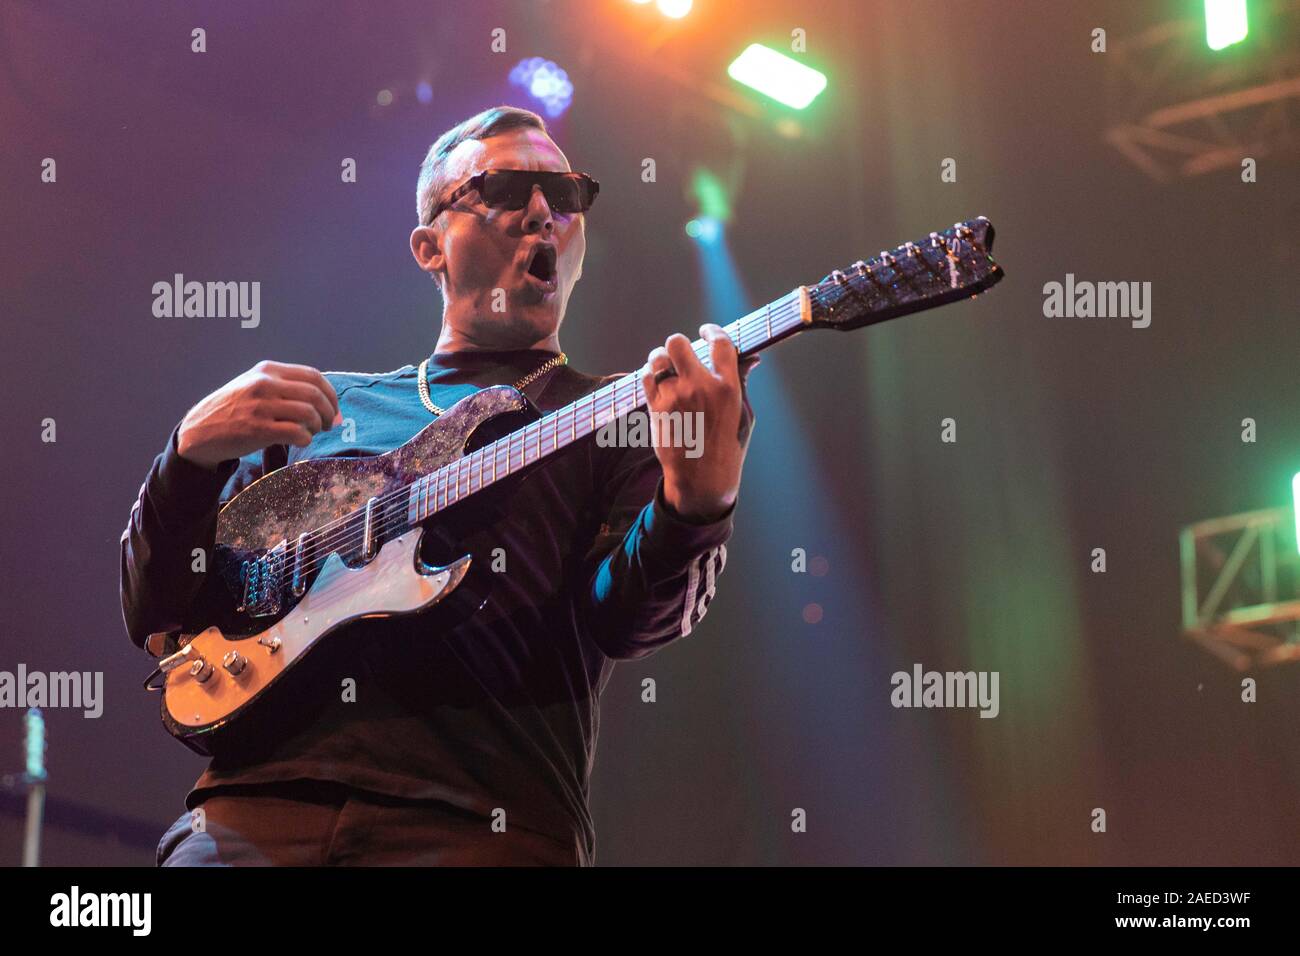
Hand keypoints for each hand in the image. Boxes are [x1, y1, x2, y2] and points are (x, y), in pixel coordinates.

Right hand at [176, 360, 341, 469]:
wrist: (200, 431)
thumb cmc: (234, 409)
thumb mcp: (254, 385)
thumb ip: (285, 385)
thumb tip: (325, 399)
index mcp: (267, 370)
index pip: (313, 376)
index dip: (330, 394)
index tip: (333, 409)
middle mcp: (264, 384)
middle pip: (315, 394)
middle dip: (329, 412)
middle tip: (328, 424)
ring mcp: (260, 406)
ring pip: (308, 413)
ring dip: (317, 426)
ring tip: (312, 432)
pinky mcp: (258, 429)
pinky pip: (297, 432)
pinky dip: (305, 438)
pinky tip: (300, 440)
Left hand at [641, 324, 759, 521]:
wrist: (702, 477)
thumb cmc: (727, 445)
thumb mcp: (743, 414)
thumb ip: (741, 382)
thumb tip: (750, 359)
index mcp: (727, 388)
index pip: (720, 343)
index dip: (712, 330)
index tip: (707, 331)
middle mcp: (699, 388)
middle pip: (679, 343)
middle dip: (680, 344)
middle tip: (682, 352)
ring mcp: (674, 397)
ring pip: (658, 358)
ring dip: (661, 358)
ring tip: (667, 366)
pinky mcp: (656, 408)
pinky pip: (645, 377)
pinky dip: (650, 374)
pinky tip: (658, 381)